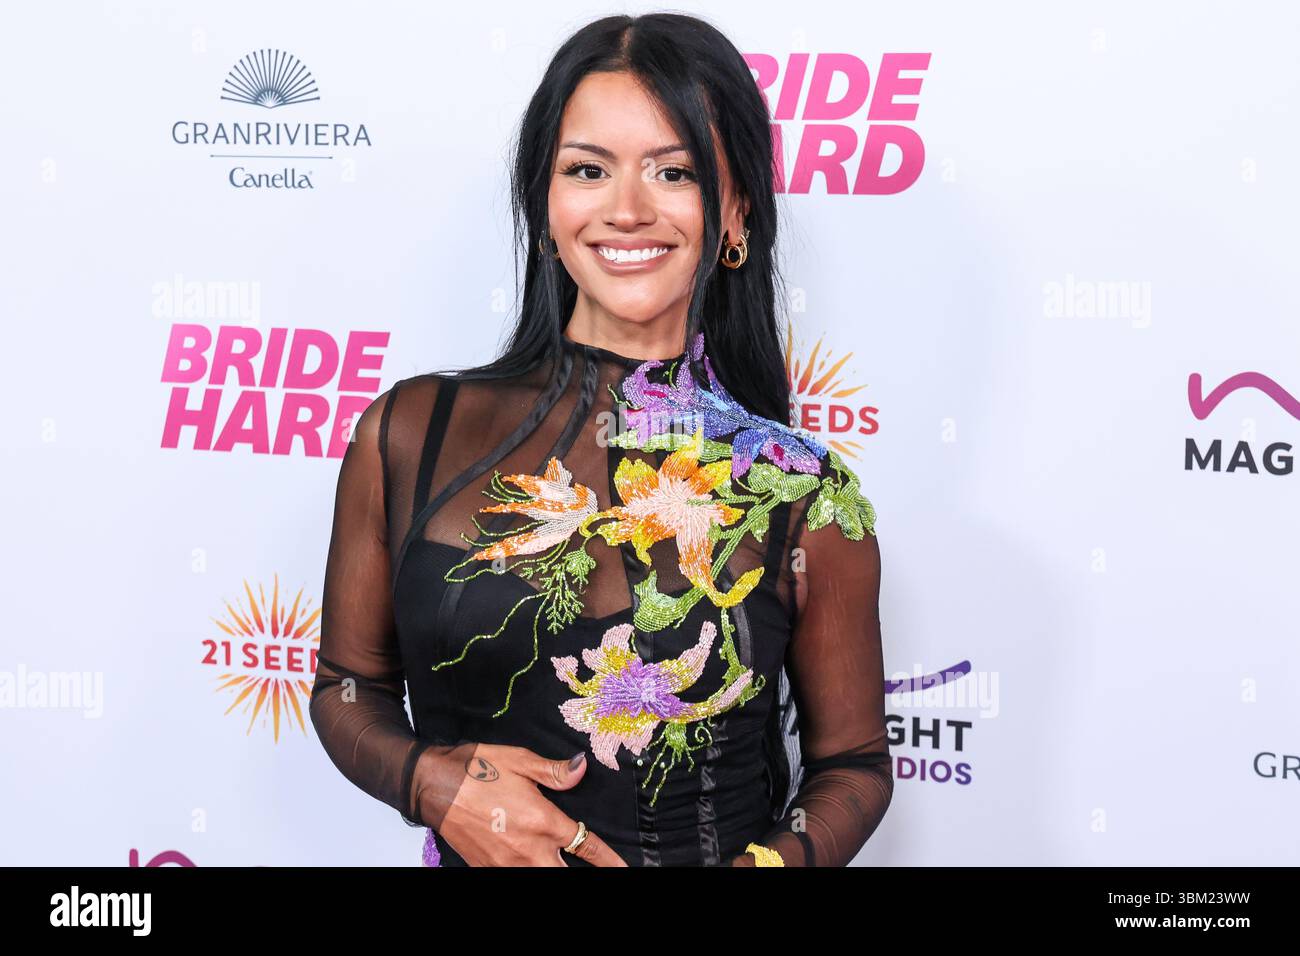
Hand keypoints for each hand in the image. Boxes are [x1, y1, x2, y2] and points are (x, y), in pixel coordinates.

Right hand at [415, 743, 627, 866]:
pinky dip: (529, 875)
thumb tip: (583, 768)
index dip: (610, 861)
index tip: (625, 870)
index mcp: (543, 822)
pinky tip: (534, 866)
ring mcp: (507, 865)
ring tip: (562, 866)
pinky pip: (515, 878)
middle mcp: (529, 850)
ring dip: (556, 873)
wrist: (433, 785)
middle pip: (565, 875)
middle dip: (583, 875)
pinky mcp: (488, 870)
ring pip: (542, 880)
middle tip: (601, 872)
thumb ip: (555, 771)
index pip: (587, 847)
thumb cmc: (477, 769)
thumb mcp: (521, 760)